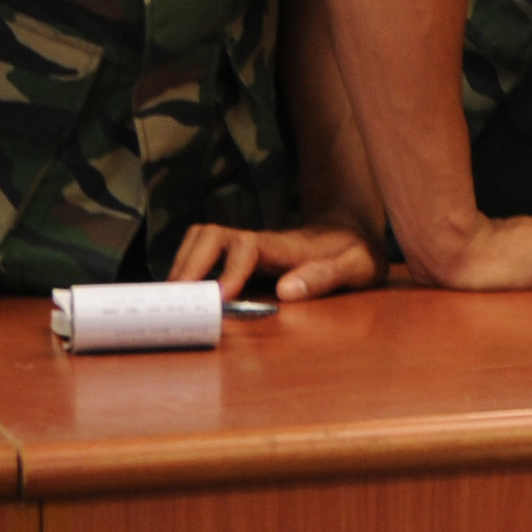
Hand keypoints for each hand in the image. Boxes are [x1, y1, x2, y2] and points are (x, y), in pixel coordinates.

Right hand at [169, 219, 383, 302]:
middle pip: (212, 235)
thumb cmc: (356, 251)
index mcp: (287, 246)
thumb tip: (285, 291)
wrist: (352, 228)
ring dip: (182, 265)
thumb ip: (328, 276)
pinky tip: (183, 295)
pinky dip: (186, 268)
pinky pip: (204, 252)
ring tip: (173, 301)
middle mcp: (260, 242)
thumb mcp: (358, 265)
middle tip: (177, 303)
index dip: (231, 268)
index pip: (249, 246)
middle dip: (189, 265)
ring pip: (202, 239)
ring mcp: (248, 247)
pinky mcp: (240, 256)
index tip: (221, 296)